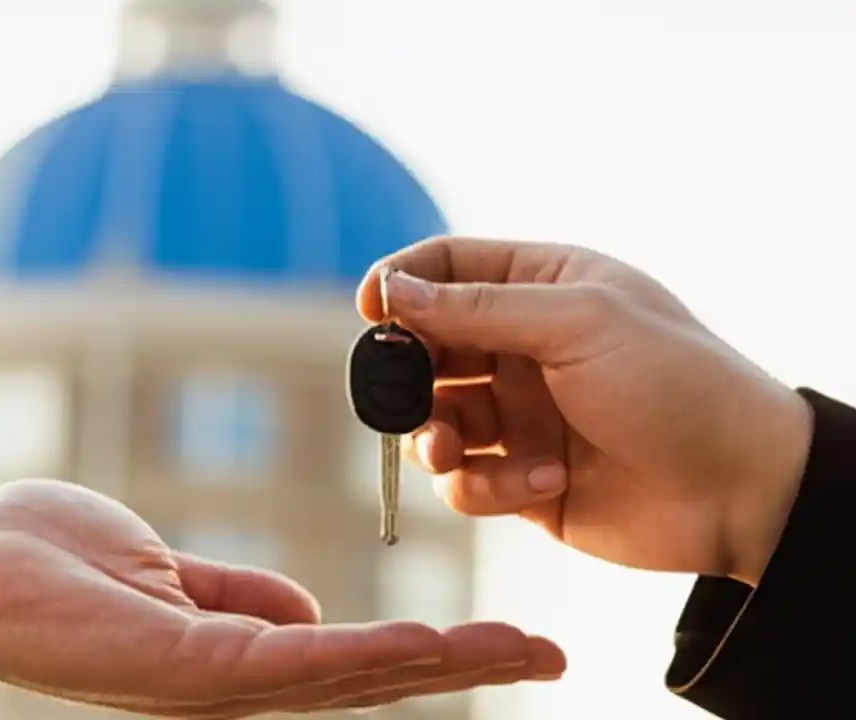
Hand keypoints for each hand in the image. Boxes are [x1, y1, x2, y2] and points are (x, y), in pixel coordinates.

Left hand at [0, 478, 564, 716]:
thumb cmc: (53, 565)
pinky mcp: (179, 668)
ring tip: (514, 650)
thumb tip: (310, 609)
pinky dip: (357, 655)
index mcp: (231, 652)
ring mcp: (207, 680)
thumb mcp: (166, 570)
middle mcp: (230, 679)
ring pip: (341, 677)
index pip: (348, 657)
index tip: (503, 640)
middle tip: (550, 654)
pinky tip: (415, 646)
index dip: (427, 654)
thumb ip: (237, 592)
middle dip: (459, 668)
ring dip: (431, 666)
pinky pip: (284, 660)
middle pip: (364, 678)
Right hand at [357, 236, 813, 586]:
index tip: (372, 311)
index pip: (446, 267)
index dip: (400, 284)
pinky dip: (488, 487)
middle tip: (408, 396)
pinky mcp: (521, 480)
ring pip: (432, 421)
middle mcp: (523, 348)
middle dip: (407, 374)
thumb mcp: (576, 323)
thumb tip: (391, 292)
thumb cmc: (674, 385)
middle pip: (425, 348)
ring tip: (455, 450)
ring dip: (433, 438)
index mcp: (542, 286)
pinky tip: (546, 482)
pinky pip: (465, 482)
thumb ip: (476, 308)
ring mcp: (520, 415)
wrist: (741, 490)